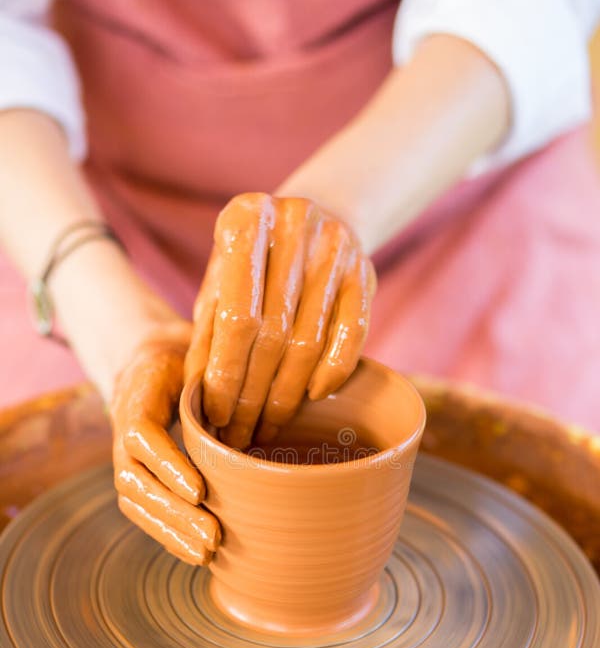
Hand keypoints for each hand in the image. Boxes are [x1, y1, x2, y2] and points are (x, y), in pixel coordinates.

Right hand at [111, 321, 219, 564]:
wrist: (152, 362)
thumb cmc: (185, 354)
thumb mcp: (196, 346)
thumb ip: (212, 365)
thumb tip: (254, 383)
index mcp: (137, 393)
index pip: (142, 434)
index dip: (168, 464)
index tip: (200, 490)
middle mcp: (122, 428)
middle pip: (137, 479)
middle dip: (175, 512)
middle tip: (214, 535)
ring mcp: (124, 456)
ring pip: (136, 501)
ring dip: (171, 530)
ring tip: (208, 551)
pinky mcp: (135, 475)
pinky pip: (142, 510)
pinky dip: (167, 534)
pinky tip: (196, 553)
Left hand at [185, 192, 376, 448]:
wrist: (319, 213)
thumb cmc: (255, 259)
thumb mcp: (221, 278)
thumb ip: (207, 327)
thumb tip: (195, 393)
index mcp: (245, 220)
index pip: (236, 316)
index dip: (225, 373)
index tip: (216, 414)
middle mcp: (294, 225)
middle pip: (273, 334)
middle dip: (253, 395)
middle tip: (239, 434)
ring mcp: (335, 248)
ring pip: (310, 341)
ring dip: (287, 395)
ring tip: (267, 428)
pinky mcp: (366, 271)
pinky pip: (352, 334)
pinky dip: (332, 371)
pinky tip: (312, 397)